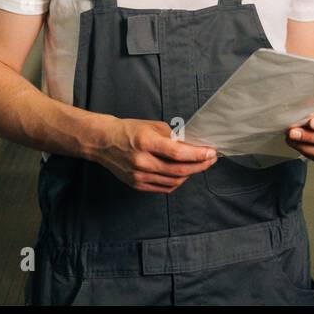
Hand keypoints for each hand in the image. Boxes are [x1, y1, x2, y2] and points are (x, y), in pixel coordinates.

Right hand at [94, 118, 216, 192]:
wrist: (102, 142)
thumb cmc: (127, 130)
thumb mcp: (151, 126)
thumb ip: (172, 137)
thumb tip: (191, 146)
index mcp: (145, 143)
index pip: (177, 153)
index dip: (198, 155)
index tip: (211, 152)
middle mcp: (142, 162)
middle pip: (179, 170)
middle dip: (200, 166)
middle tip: (210, 159)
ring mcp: (138, 176)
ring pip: (173, 182)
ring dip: (190, 174)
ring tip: (197, 165)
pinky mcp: (136, 184)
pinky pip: (163, 188)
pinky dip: (177, 182)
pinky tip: (182, 174)